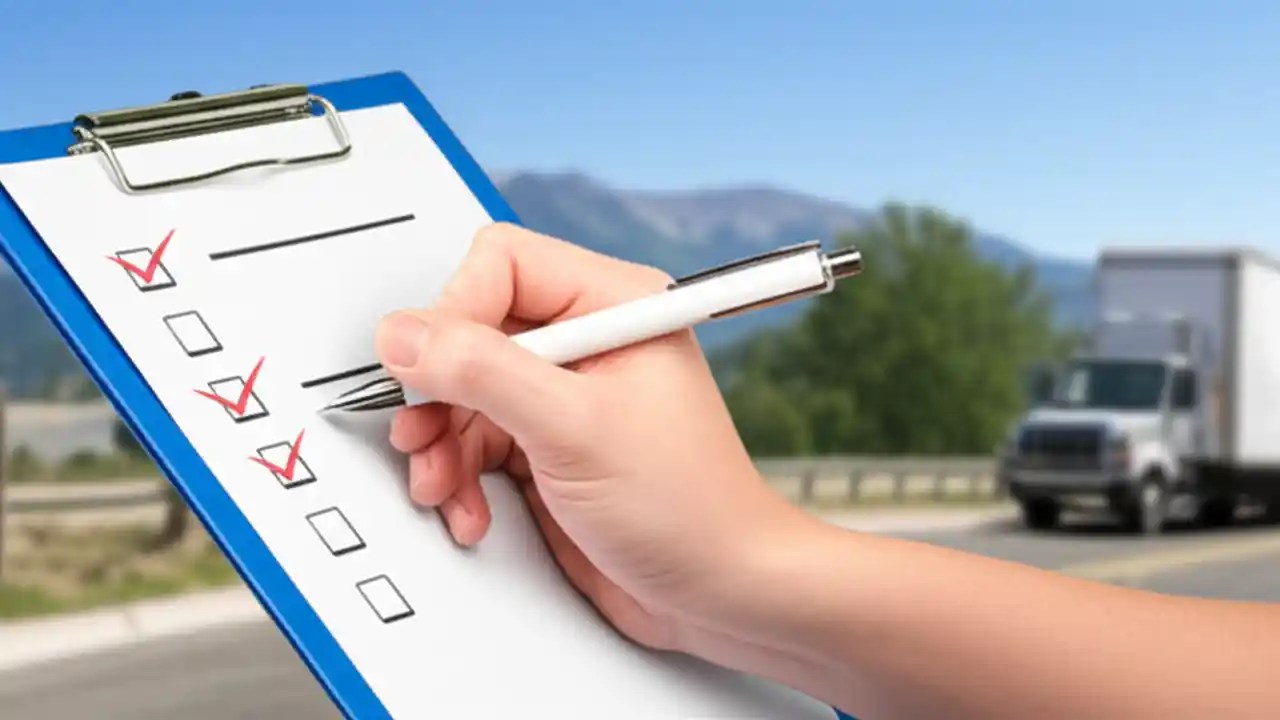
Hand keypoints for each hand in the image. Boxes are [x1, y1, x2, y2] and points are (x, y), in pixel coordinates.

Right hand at [374, 223, 822, 675]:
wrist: (718, 592)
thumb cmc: (686, 507)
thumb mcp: (574, 429)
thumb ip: (484, 372)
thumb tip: (405, 334)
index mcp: (613, 305)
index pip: (502, 264)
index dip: (454, 311)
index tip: (429, 368)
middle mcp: (587, 341)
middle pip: (472, 330)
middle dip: (441, 391)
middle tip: (424, 434)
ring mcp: (566, 396)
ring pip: (465, 391)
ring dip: (443, 442)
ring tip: (443, 486)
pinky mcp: (550, 446)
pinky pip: (478, 440)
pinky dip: (461, 476)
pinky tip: (471, 510)